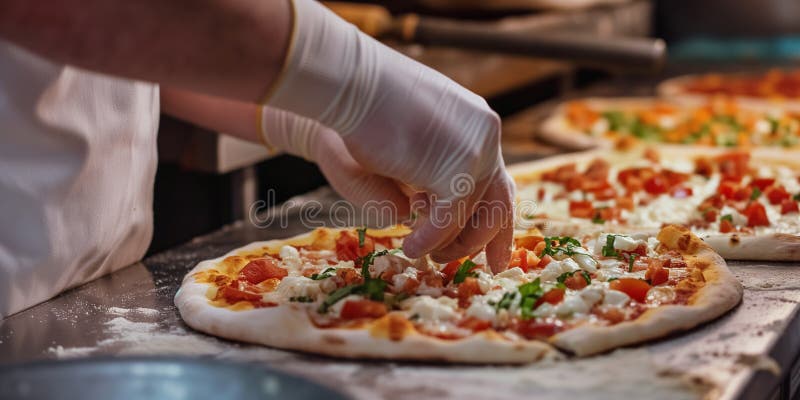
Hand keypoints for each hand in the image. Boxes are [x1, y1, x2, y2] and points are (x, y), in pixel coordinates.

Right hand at [266, 0, 513, 271]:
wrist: (339, 87)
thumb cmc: (350, 119)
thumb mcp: (387, 159)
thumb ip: (405, 188)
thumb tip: (408, 214)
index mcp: (471, 125)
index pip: (497, 179)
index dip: (499, 223)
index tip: (497, 261)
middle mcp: (483, 133)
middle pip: (499, 199)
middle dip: (481, 241)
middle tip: (455, 265)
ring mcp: (477, 149)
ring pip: (472, 213)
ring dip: (446, 241)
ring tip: (419, 253)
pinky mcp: (460, 166)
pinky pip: (451, 218)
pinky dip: (431, 238)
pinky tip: (410, 247)